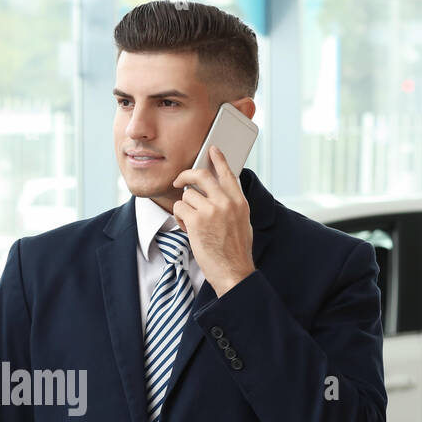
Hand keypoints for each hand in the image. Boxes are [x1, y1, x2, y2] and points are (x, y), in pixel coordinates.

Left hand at [171, 145, 255, 296]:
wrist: (233, 272)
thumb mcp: (241, 223)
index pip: (228, 173)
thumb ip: (231, 205)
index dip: (218, 159)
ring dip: (184, 207)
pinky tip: (187, 229)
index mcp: (240, 202)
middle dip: (186, 175)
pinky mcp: (196, 221)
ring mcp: (211, 210)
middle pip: (201, 175)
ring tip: (190, 222)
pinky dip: (179, 218)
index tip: (212, 149)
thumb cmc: (236, 252)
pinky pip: (179, 208)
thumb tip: (218, 193)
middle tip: (179, 180)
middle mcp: (226, 202)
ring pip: (186, 195)